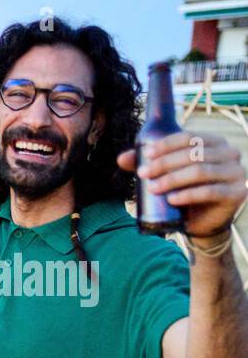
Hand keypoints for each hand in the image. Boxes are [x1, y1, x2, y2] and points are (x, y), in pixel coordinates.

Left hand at [118, 132, 247, 238]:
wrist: (201, 221)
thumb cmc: (184, 191)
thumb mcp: (167, 174)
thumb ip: (148, 164)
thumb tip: (122, 158)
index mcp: (215, 142)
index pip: (190, 137)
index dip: (167, 144)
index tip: (146, 155)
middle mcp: (229, 153)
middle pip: (194, 154)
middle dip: (165, 163)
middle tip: (143, 174)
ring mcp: (237, 173)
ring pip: (201, 171)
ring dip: (173, 179)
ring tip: (153, 188)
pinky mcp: (237, 193)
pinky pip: (210, 191)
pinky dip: (188, 195)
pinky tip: (172, 199)